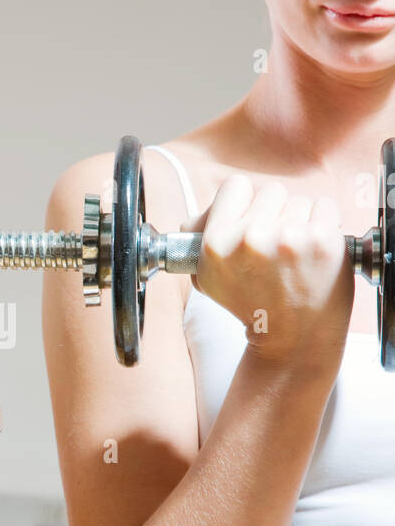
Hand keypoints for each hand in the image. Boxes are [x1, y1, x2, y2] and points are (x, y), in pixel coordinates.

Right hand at [180, 175, 354, 370]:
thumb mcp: (209, 278)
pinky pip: (325, 206)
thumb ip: (200, 238)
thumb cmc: (253, 306)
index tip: (252, 220)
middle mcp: (250, 237)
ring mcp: (288, 237)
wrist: (292, 339)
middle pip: (271, 191)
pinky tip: (314, 251)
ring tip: (296, 254)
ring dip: (300, 221)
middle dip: (276, 214)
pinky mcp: (323, 239)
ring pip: (299, 200)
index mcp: (217, 243)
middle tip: (276, 247)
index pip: (235, 186)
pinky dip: (324, 224)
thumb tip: (201, 213)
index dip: (244, 202)